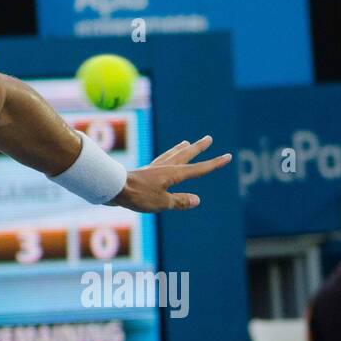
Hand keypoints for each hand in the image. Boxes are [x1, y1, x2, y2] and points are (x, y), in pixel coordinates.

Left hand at [108, 135, 231, 212]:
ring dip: (181, 149)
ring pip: (171, 155)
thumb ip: (179, 201)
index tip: (228, 156)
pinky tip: (164, 158)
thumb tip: (196, 200)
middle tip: (208, 138)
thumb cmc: (137, 196)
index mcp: (173, 174)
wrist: (112, 187)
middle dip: (198, 148)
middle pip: (185, 155)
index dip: (214, 163)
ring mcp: (153, 168)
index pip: (199, 169)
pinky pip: (159, 161)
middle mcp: (165, 167)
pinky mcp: (144, 172)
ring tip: (187, 142)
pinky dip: (166, 157)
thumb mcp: (162, 202)